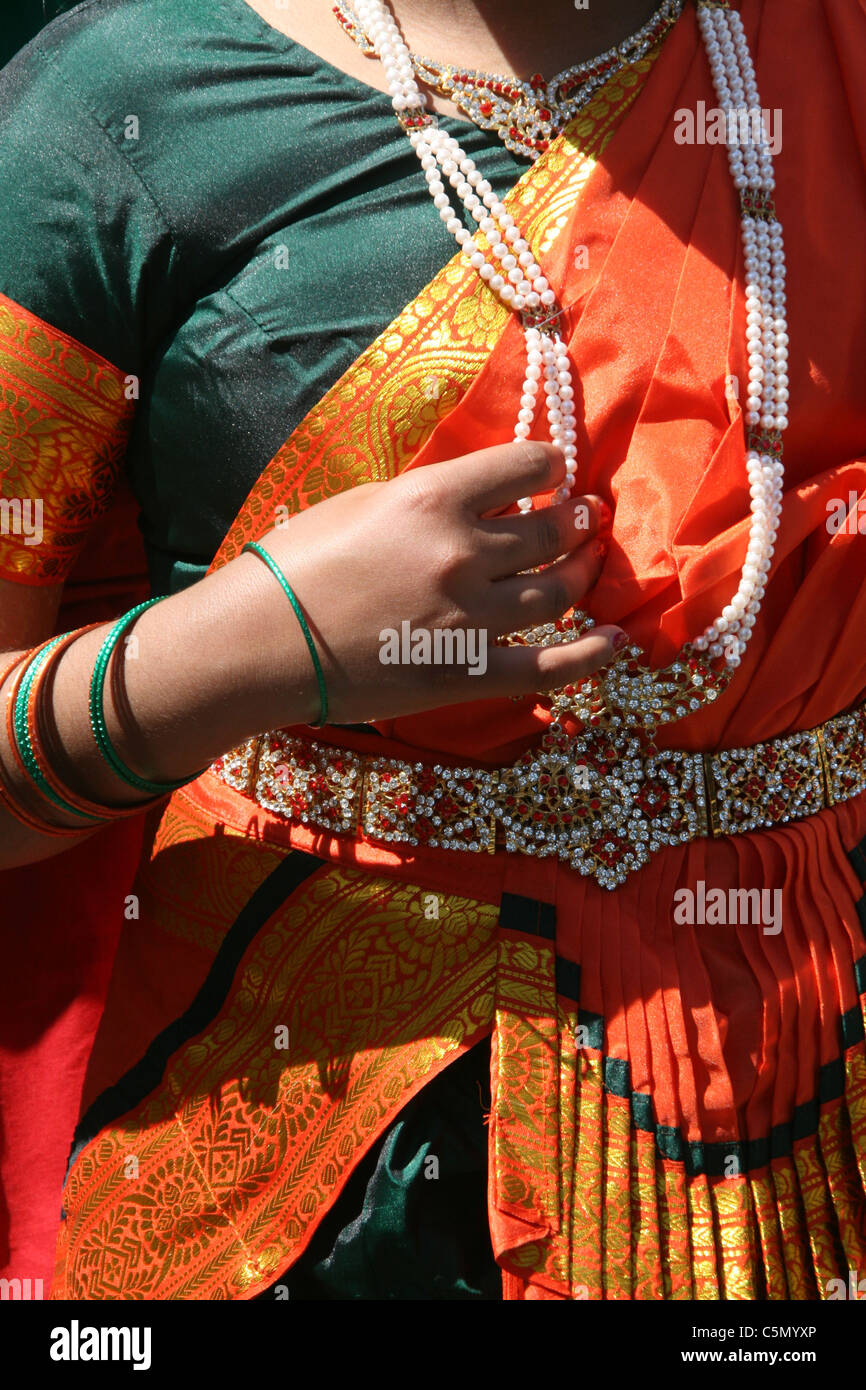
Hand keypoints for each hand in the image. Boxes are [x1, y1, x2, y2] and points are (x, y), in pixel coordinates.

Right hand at [258, 440, 620, 723]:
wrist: (261, 644)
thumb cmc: (292, 565)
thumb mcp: (360, 503)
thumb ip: (426, 497)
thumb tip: (476, 496)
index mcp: (434, 499)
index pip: (527, 466)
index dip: (550, 466)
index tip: (552, 472)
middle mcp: (464, 553)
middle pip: (552, 529)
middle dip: (577, 519)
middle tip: (585, 518)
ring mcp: (472, 618)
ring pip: (559, 590)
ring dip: (585, 572)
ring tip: (591, 561)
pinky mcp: (469, 674)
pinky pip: (551, 666)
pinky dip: (592, 655)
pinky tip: (617, 642)